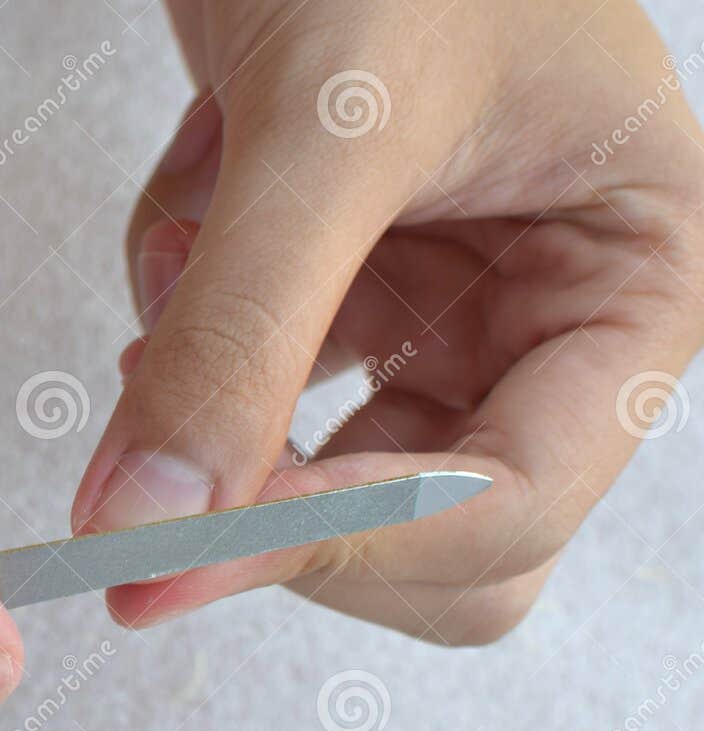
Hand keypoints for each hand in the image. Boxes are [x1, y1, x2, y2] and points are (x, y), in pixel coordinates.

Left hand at [76, 0, 703, 642]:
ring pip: (314, 485)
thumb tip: (147, 527)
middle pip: (425, 549)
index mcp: (630, 293)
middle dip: (279, 511)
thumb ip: (240, 336)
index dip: (338, 551)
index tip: (168, 555)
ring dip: (214, 404)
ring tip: (180, 259)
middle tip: (154, 477)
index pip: (505, 513)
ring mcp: (442, 322)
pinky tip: (182, 221)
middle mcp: (546, 332)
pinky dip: (178, 332)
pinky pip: (239, 390)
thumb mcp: (329, 127)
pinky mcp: (344, 300)